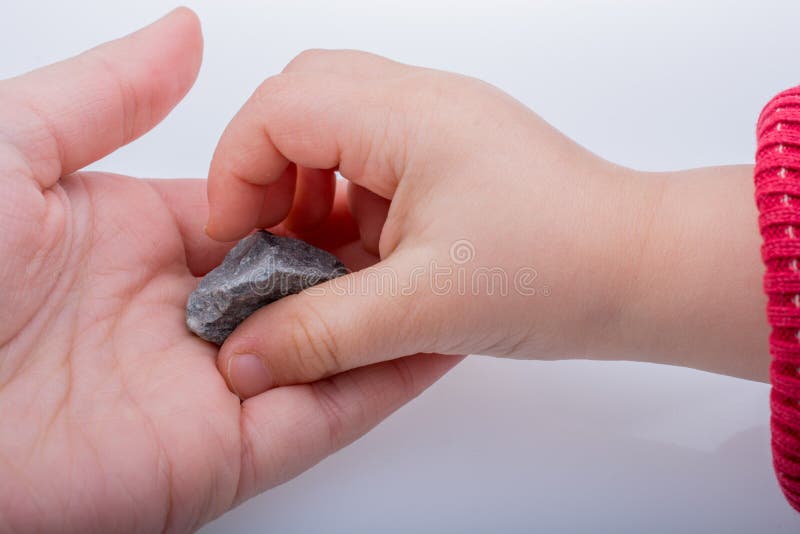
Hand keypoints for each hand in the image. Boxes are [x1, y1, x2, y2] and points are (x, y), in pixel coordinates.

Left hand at [0, 11, 457, 531]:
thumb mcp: (13, 154)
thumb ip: (107, 95)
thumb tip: (186, 35)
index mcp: (145, 244)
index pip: (260, 211)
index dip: (315, 189)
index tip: (370, 165)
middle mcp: (188, 315)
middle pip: (304, 277)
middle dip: (363, 248)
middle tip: (431, 214)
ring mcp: (217, 384)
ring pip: (328, 342)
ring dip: (389, 309)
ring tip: (462, 266)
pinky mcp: (232, 449)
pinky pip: (326, 410)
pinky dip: (385, 378)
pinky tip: (437, 338)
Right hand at [206, 49, 769, 390]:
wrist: (645, 271)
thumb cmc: (558, 270)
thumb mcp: (422, 308)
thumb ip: (321, 333)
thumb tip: (242, 357)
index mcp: (405, 115)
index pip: (277, 108)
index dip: (235, 172)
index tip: (235, 240)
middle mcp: (419, 101)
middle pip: (301, 102)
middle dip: (266, 171)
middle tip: (269, 237)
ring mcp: (440, 124)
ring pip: (335, 128)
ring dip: (308, 188)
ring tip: (317, 255)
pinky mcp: (455, 154)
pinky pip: (374, 157)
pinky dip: (347, 200)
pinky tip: (362, 257)